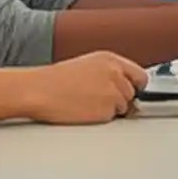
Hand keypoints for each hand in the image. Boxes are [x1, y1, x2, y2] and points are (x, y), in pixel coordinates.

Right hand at [24, 51, 148, 123]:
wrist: (37, 90)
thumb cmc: (54, 80)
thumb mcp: (86, 66)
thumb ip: (108, 73)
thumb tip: (123, 86)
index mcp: (110, 59)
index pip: (139, 75)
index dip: (135, 86)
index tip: (132, 92)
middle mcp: (115, 73)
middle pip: (133, 93)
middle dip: (121, 99)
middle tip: (100, 100)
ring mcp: (113, 91)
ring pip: (123, 107)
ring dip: (110, 109)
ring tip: (87, 103)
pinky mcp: (106, 109)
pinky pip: (112, 119)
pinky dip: (101, 118)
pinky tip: (84, 111)